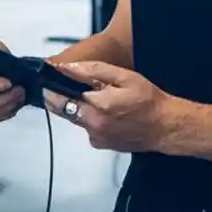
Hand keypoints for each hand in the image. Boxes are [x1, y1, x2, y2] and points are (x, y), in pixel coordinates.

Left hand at [44, 61, 178, 153]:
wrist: (165, 127)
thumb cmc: (148, 99)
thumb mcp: (124, 77)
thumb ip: (93, 71)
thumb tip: (66, 67)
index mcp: (96, 106)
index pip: (61, 97)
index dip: (51, 88)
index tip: (46, 80)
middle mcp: (92, 125)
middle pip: (63, 111)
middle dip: (59, 98)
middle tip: (60, 86)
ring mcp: (95, 138)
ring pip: (76, 119)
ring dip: (78, 108)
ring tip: (94, 97)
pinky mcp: (101, 144)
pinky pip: (88, 128)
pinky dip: (91, 119)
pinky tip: (107, 113)